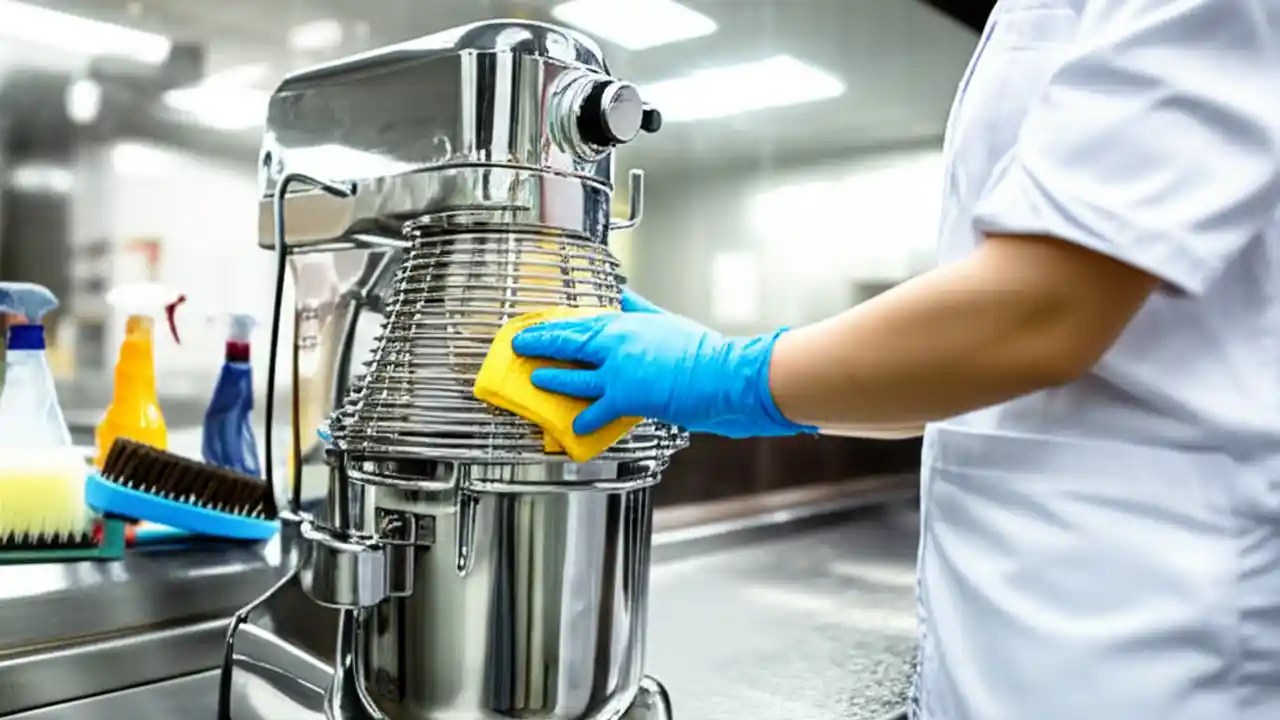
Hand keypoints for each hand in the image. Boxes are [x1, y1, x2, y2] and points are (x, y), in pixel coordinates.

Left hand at [512, 296, 813, 437]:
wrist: (720, 375)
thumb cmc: (700, 349)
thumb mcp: (664, 319)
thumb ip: (638, 307)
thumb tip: (622, 292)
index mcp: (625, 324)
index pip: (580, 322)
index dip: (553, 324)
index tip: (536, 324)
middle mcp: (615, 346)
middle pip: (569, 343)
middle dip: (541, 345)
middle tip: (519, 346)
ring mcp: (617, 373)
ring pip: (574, 377)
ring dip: (552, 379)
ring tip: (535, 380)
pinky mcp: (625, 399)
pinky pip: (597, 412)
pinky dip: (583, 421)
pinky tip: (573, 429)